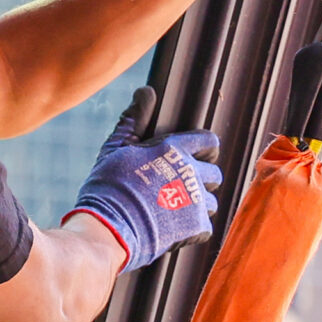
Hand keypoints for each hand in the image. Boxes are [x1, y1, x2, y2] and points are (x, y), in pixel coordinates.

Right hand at [63, 97, 221, 271]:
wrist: (107, 228)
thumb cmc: (107, 186)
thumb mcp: (116, 149)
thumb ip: (134, 120)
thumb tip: (146, 91)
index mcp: (174, 150)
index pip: (209, 142)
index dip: (203, 151)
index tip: (192, 159)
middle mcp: (190, 172)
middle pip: (214, 174)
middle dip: (199, 181)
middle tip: (176, 190)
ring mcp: (196, 200)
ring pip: (211, 202)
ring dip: (195, 207)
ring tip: (171, 213)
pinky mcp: (196, 227)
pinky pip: (206, 228)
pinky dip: (192, 230)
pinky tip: (172, 230)